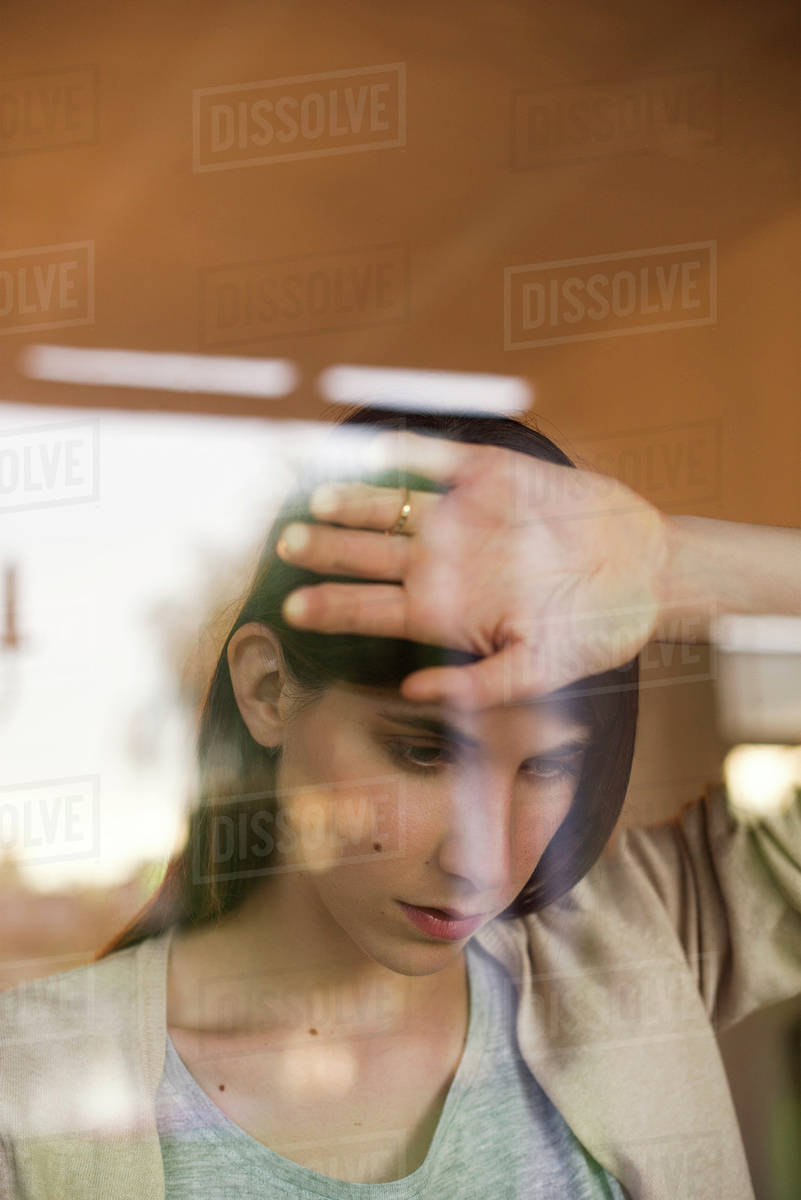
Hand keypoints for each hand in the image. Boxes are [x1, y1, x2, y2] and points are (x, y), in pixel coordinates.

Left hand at [276, 431, 673, 706]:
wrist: (645, 571)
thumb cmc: (594, 630)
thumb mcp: (541, 672)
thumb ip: (480, 686)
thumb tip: (413, 691)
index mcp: (448, 611)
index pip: (375, 611)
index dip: (333, 609)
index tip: (294, 610)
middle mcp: (445, 562)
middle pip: (371, 556)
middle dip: (328, 550)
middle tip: (288, 545)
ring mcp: (464, 518)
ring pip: (395, 507)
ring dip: (357, 503)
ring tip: (320, 502)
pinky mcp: (492, 477)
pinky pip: (441, 461)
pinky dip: (412, 454)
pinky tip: (380, 449)